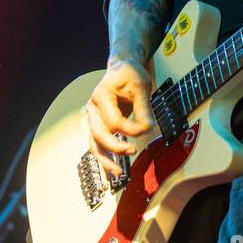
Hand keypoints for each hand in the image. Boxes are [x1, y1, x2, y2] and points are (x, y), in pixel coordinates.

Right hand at [84, 57, 154, 176]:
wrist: (121, 69)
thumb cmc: (130, 75)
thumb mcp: (140, 85)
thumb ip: (143, 107)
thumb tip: (148, 129)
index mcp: (101, 96)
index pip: (114, 120)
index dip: (131, 128)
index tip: (149, 127)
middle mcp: (93, 109)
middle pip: (98, 134)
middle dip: (115, 146)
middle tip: (133, 151)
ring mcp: (93, 118)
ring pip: (94, 143)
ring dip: (105, 159)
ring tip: (118, 173)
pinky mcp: (98, 125)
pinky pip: (98, 144)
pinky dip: (105, 157)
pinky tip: (114, 170)